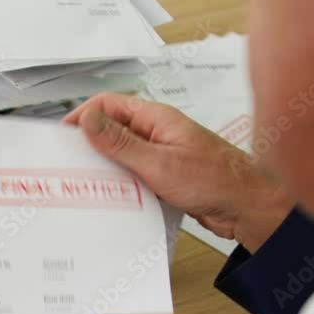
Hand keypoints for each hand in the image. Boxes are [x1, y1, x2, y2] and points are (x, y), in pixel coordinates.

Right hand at [64, 93, 292, 252]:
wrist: (249, 208)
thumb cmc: (217, 180)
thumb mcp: (159, 162)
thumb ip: (120, 142)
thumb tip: (89, 119)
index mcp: (156, 118)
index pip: (109, 105)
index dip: (83, 116)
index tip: (63, 134)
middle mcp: (157, 133)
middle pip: (112, 129)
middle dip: (90, 143)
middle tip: (70, 160)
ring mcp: (161, 154)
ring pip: (122, 154)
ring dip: (106, 166)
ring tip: (89, 180)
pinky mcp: (165, 176)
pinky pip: (134, 174)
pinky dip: (121, 184)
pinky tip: (114, 197)